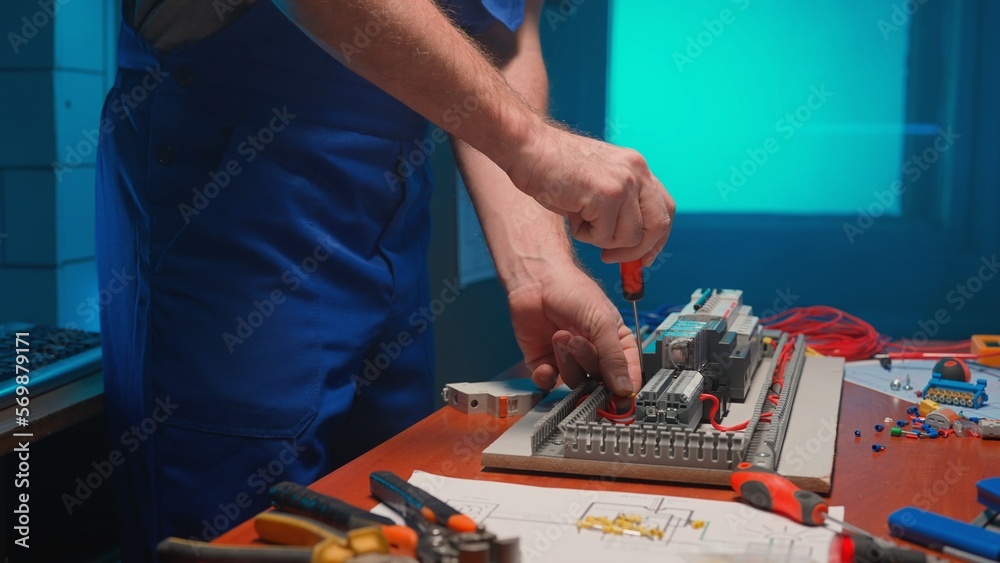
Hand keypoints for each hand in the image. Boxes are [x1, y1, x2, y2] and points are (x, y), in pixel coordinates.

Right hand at [506, 126, 675, 264]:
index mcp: (636, 167)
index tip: (644, 256)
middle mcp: (637, 172)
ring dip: (603, 240)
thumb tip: (630, 243)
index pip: (664, 208)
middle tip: (611, 258)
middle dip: (638, 250)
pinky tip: (571, 214)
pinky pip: (605, 236)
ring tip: (580, 220)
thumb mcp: (596, 183)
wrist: (528, 147)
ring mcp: (624, 183)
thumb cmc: (552, 168)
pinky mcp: (607, 195)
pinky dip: (585, 235)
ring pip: (630, 237)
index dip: (656, 237)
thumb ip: (618, 204)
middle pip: (659, 225)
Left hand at [506, 266, 641, 395]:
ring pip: (574, 382)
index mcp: (616, 344)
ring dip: (566, 360)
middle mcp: (594, 356)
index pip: (627, 374)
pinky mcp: (545, 363)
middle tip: (577, 340)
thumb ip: (614, 357)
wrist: (536, 280)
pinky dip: (546, 376)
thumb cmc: (573, 290)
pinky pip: (549, 383)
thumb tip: (625, 388)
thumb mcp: (602, 322)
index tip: (621, 398)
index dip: (624, 387)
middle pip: (599, 382)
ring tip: (560, 335)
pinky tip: (545, 363)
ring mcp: (570, 361)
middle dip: (587, 362)